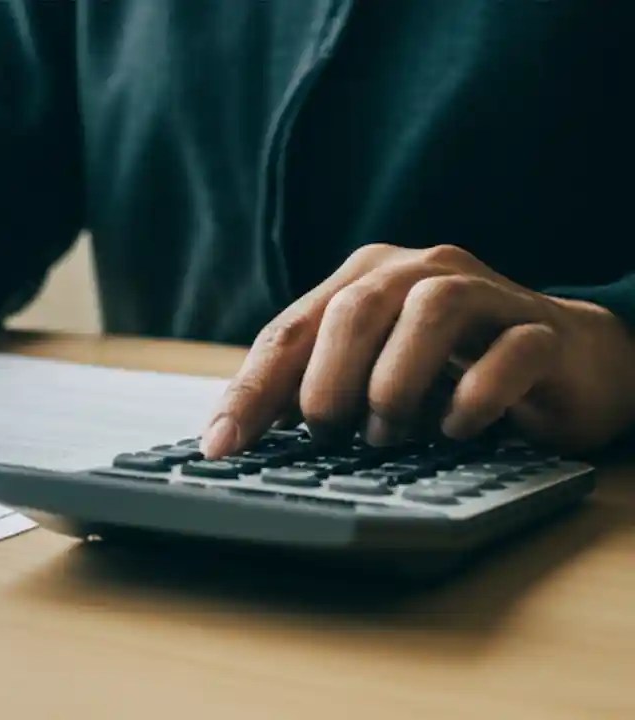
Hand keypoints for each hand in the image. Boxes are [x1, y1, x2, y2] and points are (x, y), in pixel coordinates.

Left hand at [202, 244, 634, 456]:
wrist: (567, 363)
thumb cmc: (449, 373)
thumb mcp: (367, 378)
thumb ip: (308, 390)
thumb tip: (233, 440)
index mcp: (362, 279)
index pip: (289, 331)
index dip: (251, 392)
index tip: (222, 447)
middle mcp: (419, 271)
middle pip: (353, 310)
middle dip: (328, 385)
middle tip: (330, 436)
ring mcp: (486, 293)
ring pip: (431, 312)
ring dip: (398, 385)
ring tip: (390, 434)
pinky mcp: (543, 329)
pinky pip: (508, 352)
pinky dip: (476, 396)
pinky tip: (456, 429)